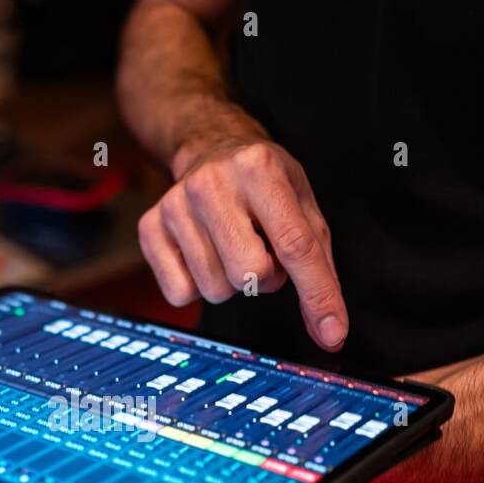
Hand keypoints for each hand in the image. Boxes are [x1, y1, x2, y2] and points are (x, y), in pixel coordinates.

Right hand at [137, 136, 348, 350]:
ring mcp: (175, 205)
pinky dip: (199, 286)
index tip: (333, 332)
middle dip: (265, 278)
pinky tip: (204, 255)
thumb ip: (319, 268)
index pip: (294, 245)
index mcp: (260, 168)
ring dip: (233, 282)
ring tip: (233, 248)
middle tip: (262, 252)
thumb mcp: (303, 208)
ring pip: (215, 289)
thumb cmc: (265, 186)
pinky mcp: (150, 228)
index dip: (318, 294)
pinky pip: (180, 294)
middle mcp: (212, 182)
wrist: (210, 150)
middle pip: (250, 274)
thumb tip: (328, 330)